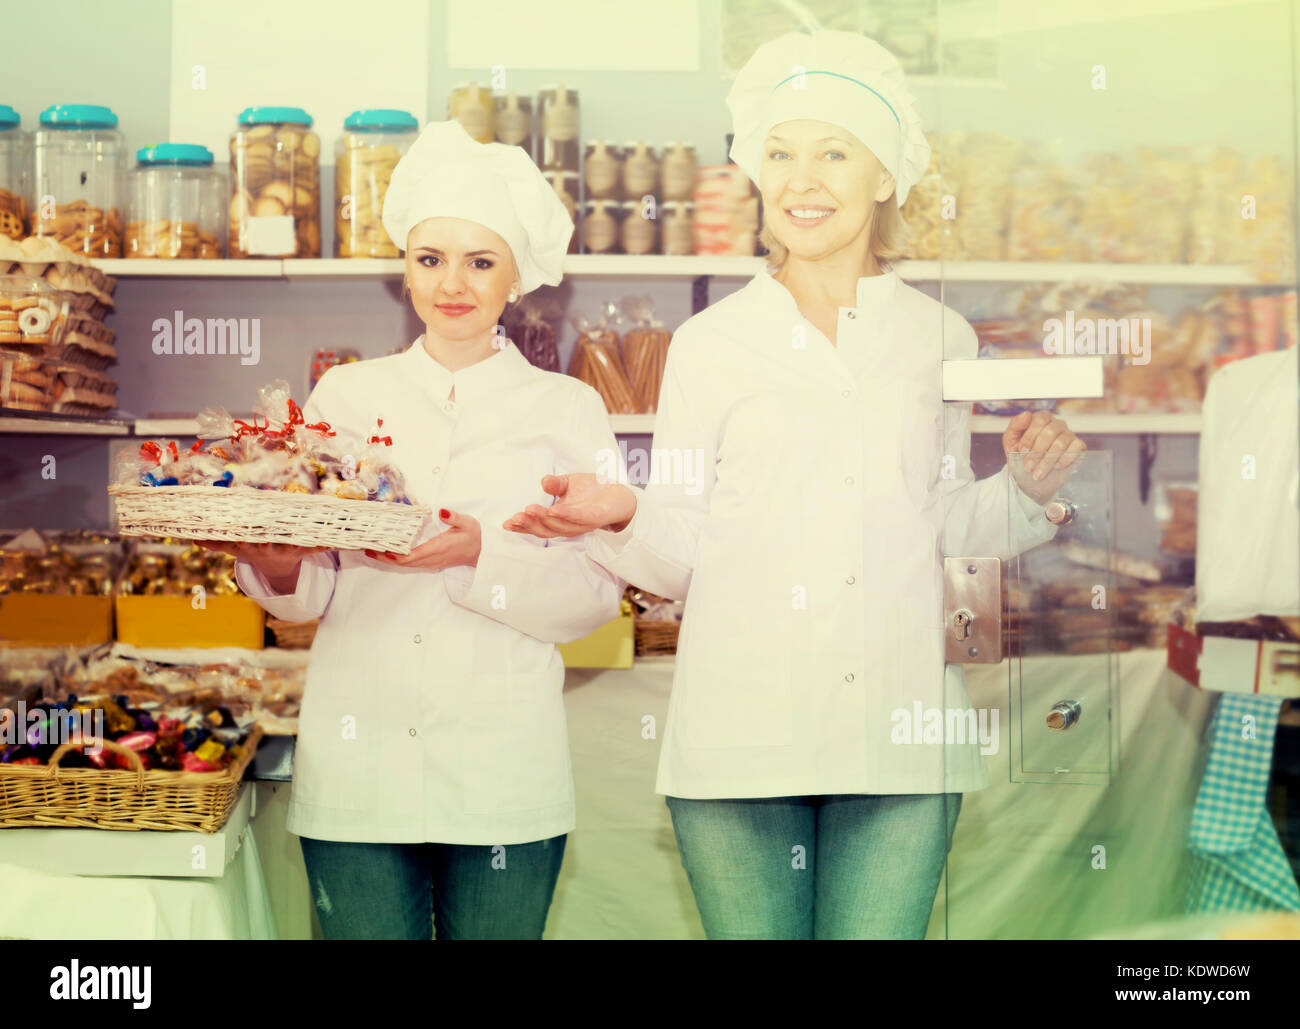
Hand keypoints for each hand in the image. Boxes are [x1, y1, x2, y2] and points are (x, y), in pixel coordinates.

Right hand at [192, 540, 329, 580]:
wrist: (277, 568)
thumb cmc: (254, 550)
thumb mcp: (236, 549)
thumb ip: (216, 543)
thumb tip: (193, 538)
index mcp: (254, 547)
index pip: (249, 541)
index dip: (246, 539)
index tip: (243, 536)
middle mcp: (271, 549)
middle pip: (270, 543)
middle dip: (269, 540)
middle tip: (268, 534)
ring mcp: (287, 550)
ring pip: (292, 545)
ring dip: (300, 541)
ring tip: (306, 536)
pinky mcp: (302, 551)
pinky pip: (313, 549)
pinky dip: (322, 547)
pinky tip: (331, 544)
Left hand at [365, 508, 480, 569]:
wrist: (483, 552)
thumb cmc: (475, 536)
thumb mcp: (468, 523)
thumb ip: (454, 517)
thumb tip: (442, 511)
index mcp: (438, 548)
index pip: (412, 556)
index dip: (395, 556)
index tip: (381, 550)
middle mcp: (432, 558)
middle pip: (404, 563)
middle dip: (384, 557)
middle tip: (367, 548)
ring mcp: (431, 562)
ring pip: (406, 564)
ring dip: (389, 559)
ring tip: (372, 549)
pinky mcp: (431, 562)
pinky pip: (411, 563)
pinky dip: (397, 559)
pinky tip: (388, 552)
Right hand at [502, 473, 636, 538]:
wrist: (620, 494)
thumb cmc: (592, 491)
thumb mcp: (569, 484)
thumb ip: (555, 485)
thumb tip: (544, 481)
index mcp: (559, 521)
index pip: (538, 527)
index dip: (522, 526)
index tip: (506, 523)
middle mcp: (569, 526)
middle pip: (545, 530)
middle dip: (529, 524)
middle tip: (515, 517)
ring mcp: (582, 524)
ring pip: (560, 526)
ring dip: (544, 519)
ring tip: (529, 510)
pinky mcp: (596, 518)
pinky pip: (579, 517)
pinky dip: (566, 514)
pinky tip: (554, 509)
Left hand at [1002, 410, 1086, 504]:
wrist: (1030, 471)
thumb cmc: (1021, 452)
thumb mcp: (1011, 439)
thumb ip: (1015, 425)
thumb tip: (1026, 414)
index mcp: (1041, 418)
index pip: (1039, 421)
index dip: (1029, 437)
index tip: (1022, 451)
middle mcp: (1057, 423)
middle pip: (1050, 432)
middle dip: (1037, 452)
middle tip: (1028, 466)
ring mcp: (1069, 434)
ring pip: (1061, 443)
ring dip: (1048, 460)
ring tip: (1038, 473)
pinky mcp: (1078, 445)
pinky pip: (1076, 448)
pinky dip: (1065, 459)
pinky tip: (1055, 467)